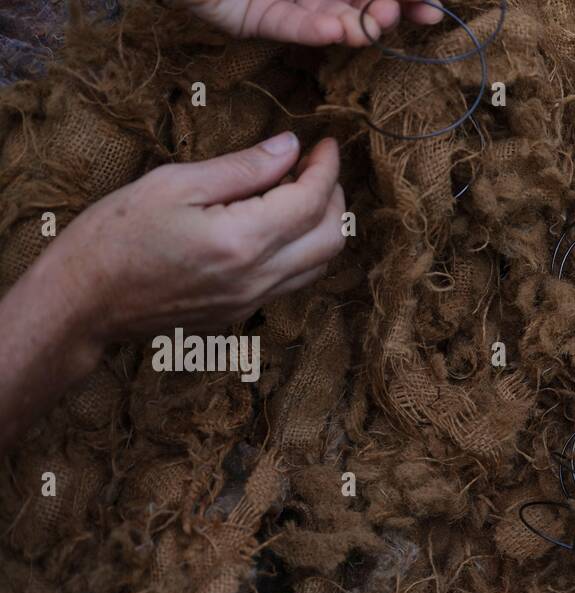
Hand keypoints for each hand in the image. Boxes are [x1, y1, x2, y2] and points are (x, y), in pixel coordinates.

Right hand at [48, 132, 346, 348]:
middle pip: (331, 238)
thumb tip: (289, 147)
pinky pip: (293, 281)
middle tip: (316, 167)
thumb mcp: (174, 184)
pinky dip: (302, 250)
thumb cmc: (115, 236)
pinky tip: (276, 225)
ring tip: (299, 192)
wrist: (85, 302)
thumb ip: (241, 168)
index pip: (311, 201)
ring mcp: (253, 302)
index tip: (326, 143)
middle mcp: (258, 278)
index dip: (326, 168)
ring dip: (322, 227)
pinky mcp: (242, 313)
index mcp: (242, 242)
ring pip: (319, 265)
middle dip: (334, 197)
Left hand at [176, 0, 444, 45]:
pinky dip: (313, 29)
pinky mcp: (254, 20)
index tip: (433, 6)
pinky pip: (289, 26)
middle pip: (361, 1)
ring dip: (356, 24)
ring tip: (372, 25)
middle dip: (386, 10)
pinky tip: (335, 29)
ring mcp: (286, 1)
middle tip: (398, 13)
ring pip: (330, 19)